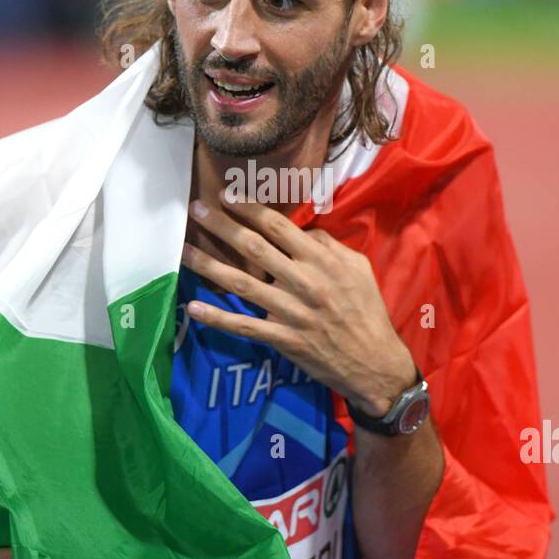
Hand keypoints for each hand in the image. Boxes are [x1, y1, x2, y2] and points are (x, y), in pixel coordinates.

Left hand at [182, 191, 416, 415]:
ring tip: (184, 249)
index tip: (227, 196)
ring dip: (209, 265)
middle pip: (254, 248)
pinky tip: (194, 306)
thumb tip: (302, 230)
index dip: (250, 208)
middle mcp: (303, 281)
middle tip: (196, 209)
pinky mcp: (283, 338)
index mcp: (321, 260)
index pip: (278, 227)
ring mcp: (290, 312)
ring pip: (241, 284)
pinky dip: (217, 317)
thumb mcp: (358, 267)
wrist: (374, 362)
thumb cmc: (366, 310)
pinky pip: (244, 326)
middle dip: (222, 226)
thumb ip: (329, 245)